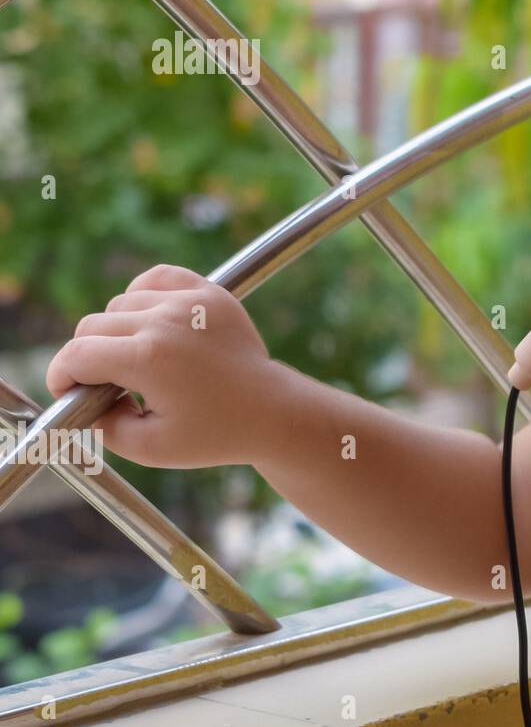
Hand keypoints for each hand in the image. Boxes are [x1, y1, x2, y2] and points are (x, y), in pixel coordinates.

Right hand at [44, 263, 280, 467]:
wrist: (272, 411)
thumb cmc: (214, 434)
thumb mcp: (149, 448)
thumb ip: (103, 425)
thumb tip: (83, 398)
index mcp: (149, 359)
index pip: (77, 354)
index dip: (61, 375)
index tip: (66, 391)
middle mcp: (167, 321)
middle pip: (93, 326)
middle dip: (88, 357)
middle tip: (104, 383)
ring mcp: (191, 301)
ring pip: (121, 303)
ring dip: (117, 329)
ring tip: (135, 359)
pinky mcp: (210, 293)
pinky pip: (157, 279)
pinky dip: (144, 296)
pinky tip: (149, 322)